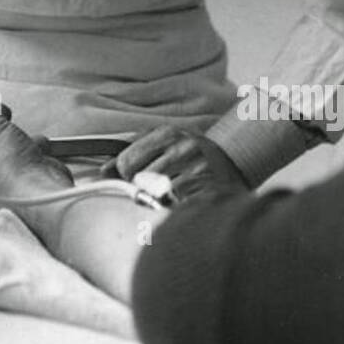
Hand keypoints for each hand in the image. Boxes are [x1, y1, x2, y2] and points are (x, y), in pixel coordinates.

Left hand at [0, 107, 73, 211]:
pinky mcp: (22, 182)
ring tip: (19, 142)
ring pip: (3, 146)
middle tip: (1, 133)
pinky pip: (22, 155)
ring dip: (15, 138)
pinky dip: (30, 148)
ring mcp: (0, 184)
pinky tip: (33, 148)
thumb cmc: (10, 170)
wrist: (41, 191)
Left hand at [103, 123, 248, 198]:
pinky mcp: (206, 189)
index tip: (134, 181)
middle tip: (157, 190)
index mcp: (169, 133)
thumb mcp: (168, 147)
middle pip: (137, 178)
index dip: (125, 176)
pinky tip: (184, 205)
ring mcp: (196, 167)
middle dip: (142, 189)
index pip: (127, 160)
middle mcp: (183, 146)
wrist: (240, 170)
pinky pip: (172, 207)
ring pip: (154, 193)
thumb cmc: (196, 161)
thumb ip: (135, 154)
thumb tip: (104, 171)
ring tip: (173, 197)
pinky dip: (173, 210)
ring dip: (158, 201)